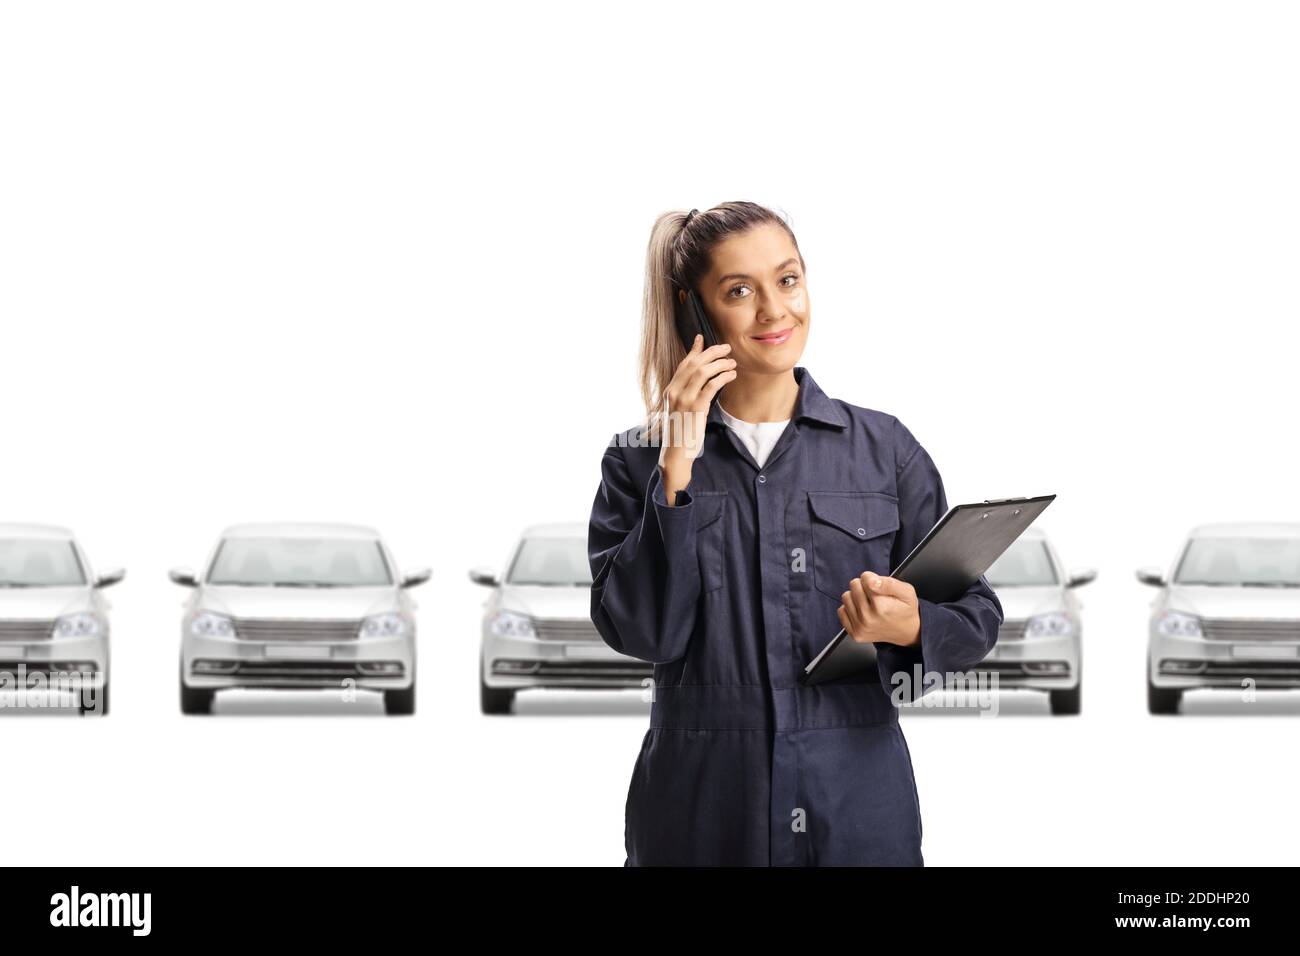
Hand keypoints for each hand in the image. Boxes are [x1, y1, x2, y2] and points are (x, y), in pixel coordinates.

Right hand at [657, 334, 735, 499]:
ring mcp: (684, 400)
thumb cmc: (680, 432)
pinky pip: (711, 386)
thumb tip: (697, 379)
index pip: (683, 363)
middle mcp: (675, 392)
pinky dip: (722, 377)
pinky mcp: (696, 409)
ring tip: (731, 362)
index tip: (703, 338)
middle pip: (694, 363)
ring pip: (702, 371)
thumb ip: (685, 393)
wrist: (676, 453)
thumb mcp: (678, 409)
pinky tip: (731, 375)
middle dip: (712, 352)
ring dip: (720, 363)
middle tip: (726, 348)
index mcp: (670, 390)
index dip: (695, 349)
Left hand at [837, 571, 920, 646]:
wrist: (908, 632)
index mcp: (881, 606)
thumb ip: (889, 583)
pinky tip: (863, 611)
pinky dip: (851, 609)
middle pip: (854, 585)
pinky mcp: (855, 633)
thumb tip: (870, 581)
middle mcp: (868, 618)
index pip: (865, 578)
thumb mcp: (906, 592)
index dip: (873, 578)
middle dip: (864, 586)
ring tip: (869, 603)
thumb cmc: (906, 609)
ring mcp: (860, 627)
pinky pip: (841, 611)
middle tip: (876, 596)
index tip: (880, 586)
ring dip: (856, 597)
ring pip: (846, 597)